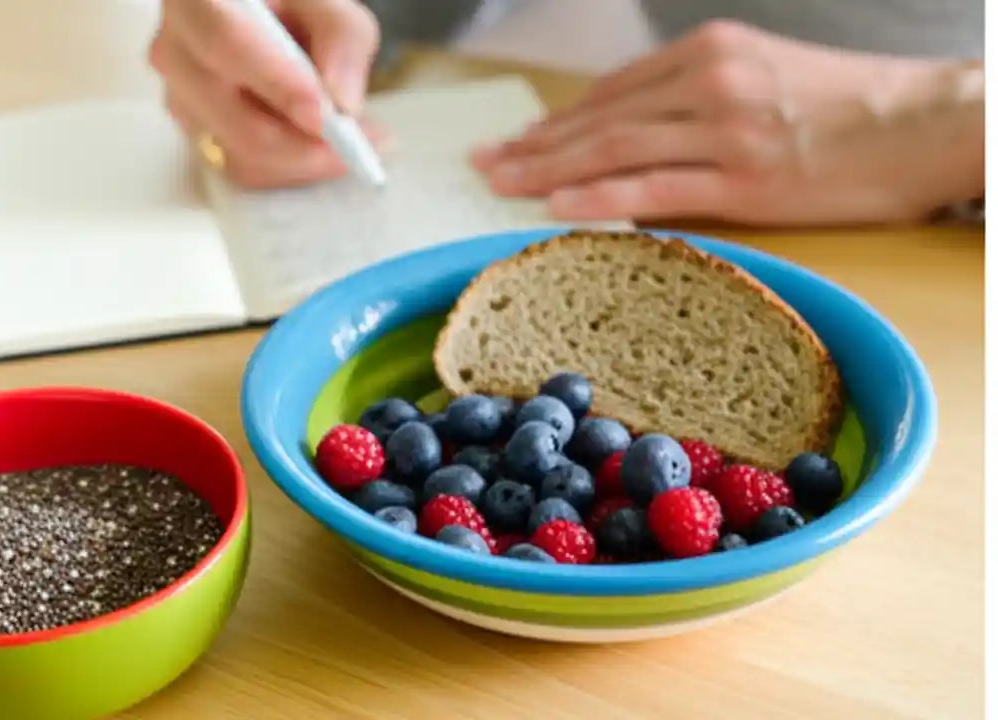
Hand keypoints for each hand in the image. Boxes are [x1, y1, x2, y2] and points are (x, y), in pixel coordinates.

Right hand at [149, 0, 379, 188]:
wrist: (261, 21)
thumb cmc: (289, 5)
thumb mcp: (327, 4)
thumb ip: (342, 37)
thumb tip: (342, 103)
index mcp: (196, 1)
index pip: (226, 42)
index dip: (277, 85)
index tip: (322, 116)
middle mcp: (174, 52)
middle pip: (234, 119)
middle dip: (304, 145)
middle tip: (358, 143)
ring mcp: (180, 101)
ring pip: (243, 157)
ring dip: (304, 160)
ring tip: (350, 140)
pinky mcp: (197, 136)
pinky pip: (246, 171)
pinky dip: (292, 168)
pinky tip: (319, 145)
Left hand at [473, 21, 983, 224]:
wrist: (923, 124)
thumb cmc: (846, 105)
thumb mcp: (763, 74)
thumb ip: (698, 95)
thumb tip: (638, 131)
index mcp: (709, 53)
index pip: (611, 92)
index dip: (556, 120)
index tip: (515, 141)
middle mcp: (708, 83)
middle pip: (599, 119)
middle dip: (533, 145)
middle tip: (483, 164)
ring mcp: (725, 130)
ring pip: (614, 150)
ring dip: (547, 170)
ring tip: (499, 186)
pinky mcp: (745, 180)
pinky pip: (654, 188)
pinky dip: (600, 196)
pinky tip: (556, 205)